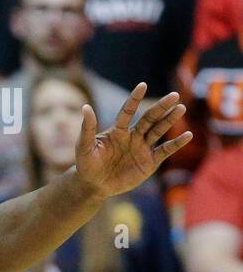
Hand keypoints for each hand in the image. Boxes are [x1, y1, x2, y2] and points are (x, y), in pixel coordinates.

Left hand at [75, 84, 190, 198]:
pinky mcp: (149, 162)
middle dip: (161, 107)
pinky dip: (176, 144)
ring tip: (181, 108)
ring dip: (170, 120)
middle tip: (174, 95)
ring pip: (159, 131)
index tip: (142, 85)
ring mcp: (142, 148)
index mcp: (118, 130)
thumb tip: (85, 107)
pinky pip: (165, 150)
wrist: (94, 186)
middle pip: (150, 118)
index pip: (128, 111)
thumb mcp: (84, 148)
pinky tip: (188, 135)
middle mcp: (133, 136)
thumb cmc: (87, 165)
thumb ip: (87, 129)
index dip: (134, 99)